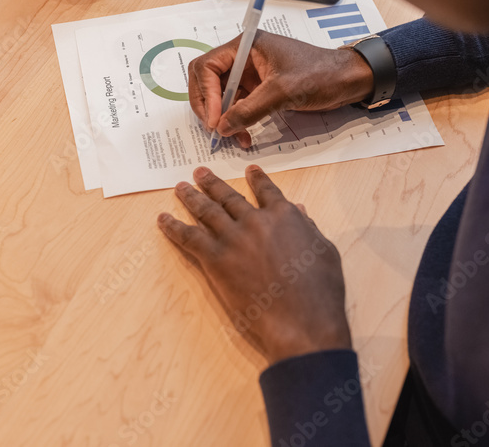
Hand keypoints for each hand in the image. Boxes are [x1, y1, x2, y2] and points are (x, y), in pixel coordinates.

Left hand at [157, 165, 351, 363]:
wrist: (301, 320)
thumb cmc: (321, 291)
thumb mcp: (325, 252)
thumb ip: (310, 228)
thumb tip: (300, 210)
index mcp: (284, 215)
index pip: (267, 190)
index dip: (258, 178)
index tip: (250, 169)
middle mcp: (255, 220)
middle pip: (229, 196)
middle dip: (212, 183)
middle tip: (199, 172)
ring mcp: (233, 238)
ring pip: (206, 210)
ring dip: (191, 196)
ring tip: (180, 187)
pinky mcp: (215, 259)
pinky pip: (189, 237)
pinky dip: (173, 226)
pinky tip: (163, 219)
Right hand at [188, 32, 373, 146]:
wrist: (347, 80)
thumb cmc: (320, 74)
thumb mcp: (283, 91)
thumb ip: (249, 109)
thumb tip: (222, 126)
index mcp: (245, 46)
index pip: (207, 66)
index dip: (206, 93)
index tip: (214, 118)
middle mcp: (243, 58)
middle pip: (208, 81)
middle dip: (209, 106)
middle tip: (215, 129)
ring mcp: (250, 74)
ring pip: (221, 97)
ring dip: (223, 118)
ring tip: (233, 137)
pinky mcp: (259, 89)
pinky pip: (238, 107)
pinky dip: (237, 122)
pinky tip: (244, 136)